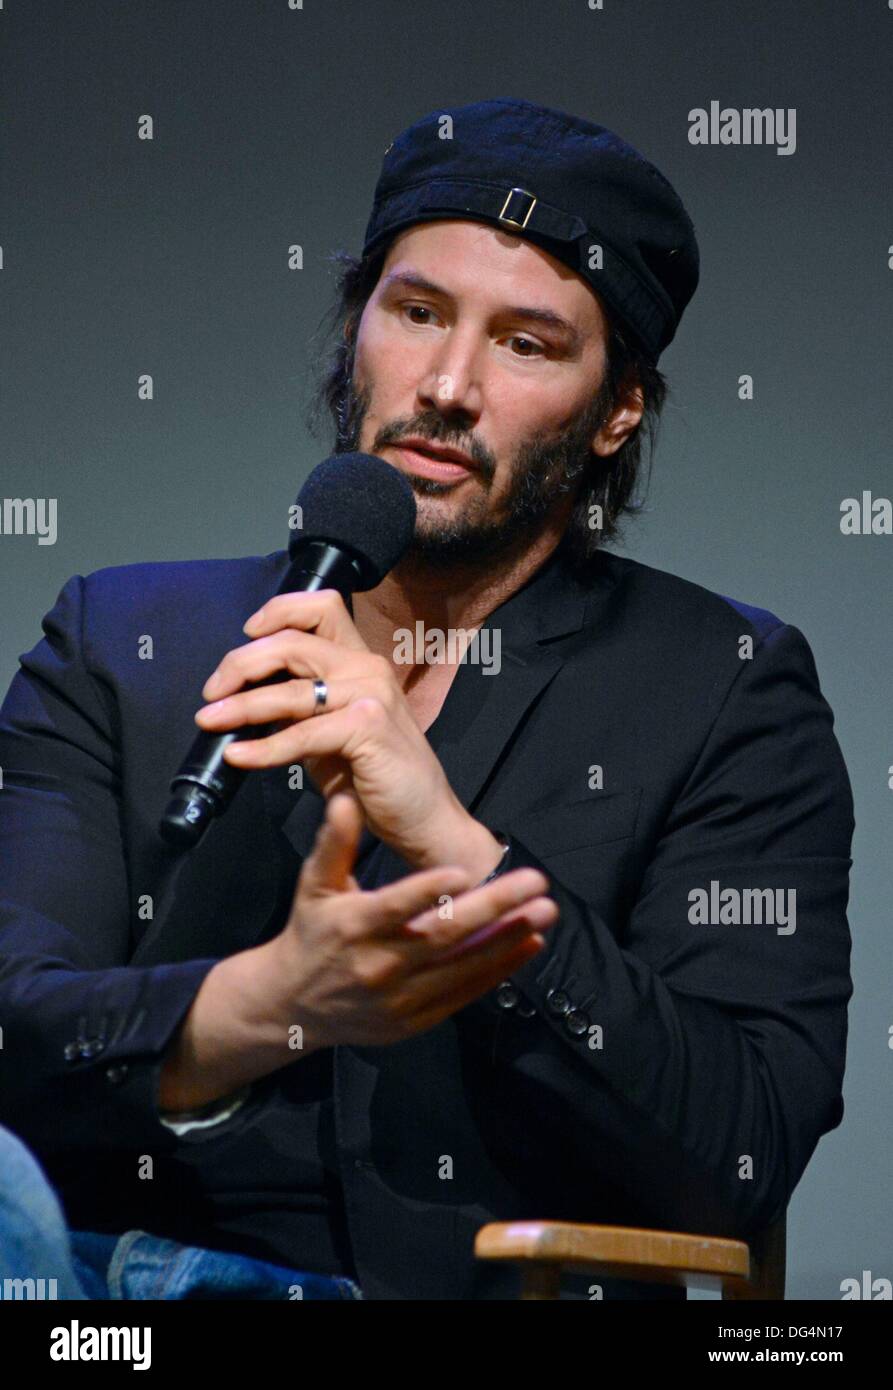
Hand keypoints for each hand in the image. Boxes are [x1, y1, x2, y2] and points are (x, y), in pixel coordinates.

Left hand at [194, 588, 500, 874]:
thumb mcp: (330, 732)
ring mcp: (371, 694)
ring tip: (209, 720)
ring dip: (241, 705)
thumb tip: (244, 697)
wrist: (423, 817)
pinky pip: (301, 734)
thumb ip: (298, 707)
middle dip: (240, 663)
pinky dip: (263, 747)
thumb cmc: (375, 776)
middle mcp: (367, 668)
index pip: (322, 606)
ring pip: (290, 689)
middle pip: (292, 642)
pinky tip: (239, 755)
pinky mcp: (368, 727)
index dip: (278, 611)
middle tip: (212, 691)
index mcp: (360, 661)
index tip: (245, 634)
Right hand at [268, 793, 557, 1049]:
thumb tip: (345, 799)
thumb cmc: (312, 933)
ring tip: (544, 911)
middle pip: (442, 936)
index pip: (394, 907)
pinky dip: (499, 969)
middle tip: (534, 881)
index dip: (427, 890)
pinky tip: (529, 943)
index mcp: (353, 926)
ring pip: (462, 967)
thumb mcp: (314, 884)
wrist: (293, 1006)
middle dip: (493, 907)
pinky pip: (464, 994)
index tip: (461, 870)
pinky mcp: (415, 1020)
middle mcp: (378, 964)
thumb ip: (334, 842)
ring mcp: (399, 997)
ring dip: (508, 939)